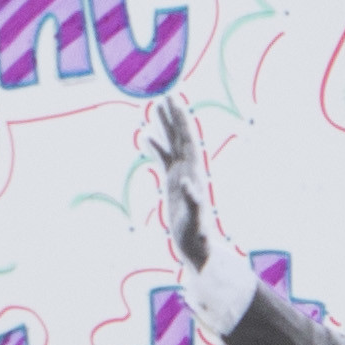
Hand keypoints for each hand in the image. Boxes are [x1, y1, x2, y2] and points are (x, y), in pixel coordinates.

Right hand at [136, 98, 233, 301]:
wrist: (197, 249)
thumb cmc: (196, 237)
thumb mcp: (195, 220)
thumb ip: (193, 203)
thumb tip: (188, 186)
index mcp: (194, 173)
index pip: (187, 140)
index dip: (181, 121)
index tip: (174, 101)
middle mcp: (189, 170)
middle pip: (181, 136)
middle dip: (174, 116)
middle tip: (166, 95)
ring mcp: (181, 175)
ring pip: (172, 144)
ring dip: (165, 126)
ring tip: (156, 106)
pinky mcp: (173, 184)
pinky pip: (163, 159)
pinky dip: (156, 146)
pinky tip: (146, 136)